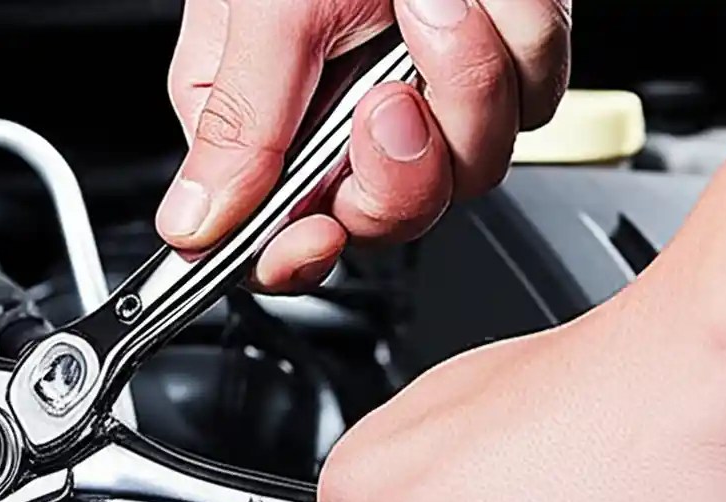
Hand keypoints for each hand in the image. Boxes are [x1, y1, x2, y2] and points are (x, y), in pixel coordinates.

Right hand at [159, 0, 570, 290]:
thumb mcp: (266, 5)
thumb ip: (237, 119)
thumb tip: (191, 220)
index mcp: (270, 117)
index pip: (278, 232)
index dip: (297, 253)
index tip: (314, 236)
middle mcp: (350, 120)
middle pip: (387, 217)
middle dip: (399, 169)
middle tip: (385, 100)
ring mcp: (432, 96)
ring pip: (473, 166)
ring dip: (462, 79)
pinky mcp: (505, 65)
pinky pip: (534, 96)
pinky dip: (517, 34)